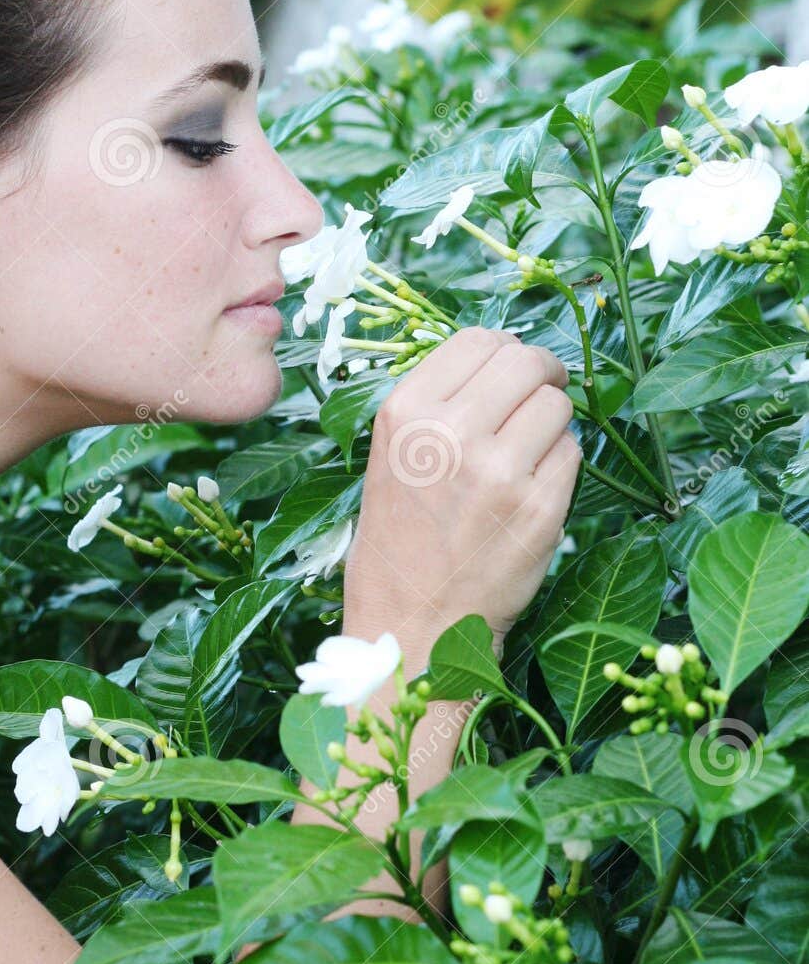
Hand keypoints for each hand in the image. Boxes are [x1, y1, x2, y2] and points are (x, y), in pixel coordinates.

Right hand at [342, 327, 581, 668]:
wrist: (412, 624)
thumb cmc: (400, 542)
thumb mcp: (391, 457)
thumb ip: (438, 405)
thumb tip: (504, 357)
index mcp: (407, 413)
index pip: (478, 339)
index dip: (505, 350)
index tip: (512, 370)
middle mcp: (451, 433)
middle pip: (526, 362)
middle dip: (543, 373)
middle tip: (545, 392)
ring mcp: (500, 471)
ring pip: (557, 404)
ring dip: (552, 421)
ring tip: (529, 452)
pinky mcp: (541, 508)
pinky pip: (571, 453)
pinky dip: (561, 464)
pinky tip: (534, 490)